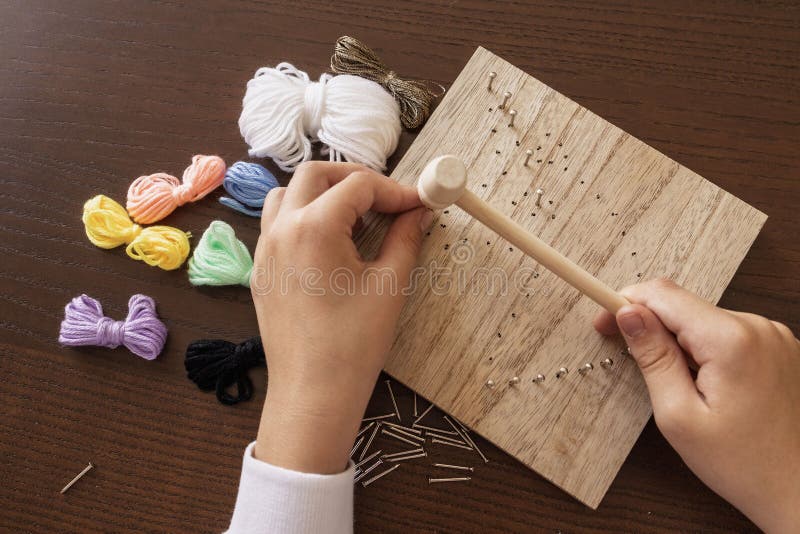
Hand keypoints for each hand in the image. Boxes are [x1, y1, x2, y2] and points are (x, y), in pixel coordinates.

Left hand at [250, 161, 431, 473]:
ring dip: (321, 193)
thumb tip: (419, 212)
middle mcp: (281, 229)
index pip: (357, 186)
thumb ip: (406, 238)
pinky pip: (276, 225)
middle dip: (353, 178)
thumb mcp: (389, 285)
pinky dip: (303, 218)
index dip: (393, 189)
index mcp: (313, 227)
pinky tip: (329, 244)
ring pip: (286, 195)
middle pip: (314, 175)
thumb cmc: (354, 343)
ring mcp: (265, 250)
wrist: (313, 394)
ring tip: (354, 217)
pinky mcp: (261, 271)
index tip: (417, 203)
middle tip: (386, 198)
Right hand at [594, 279, 799, 532]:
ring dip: (681, 341)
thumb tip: (628, 314)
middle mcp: (758, 327)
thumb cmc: (744, 464)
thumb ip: (652, 357)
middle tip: (628, 356)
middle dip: (651, 326)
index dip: (625, 302)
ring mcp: (775, 336)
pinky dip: (707, 349)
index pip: (663, 294)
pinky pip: (729, 333)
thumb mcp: (679, 415)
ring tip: (678, 385)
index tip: (604, 322)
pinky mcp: (781, 348)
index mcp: (731, 340)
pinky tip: (706, 384)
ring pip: (705, 320)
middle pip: (684, 306)